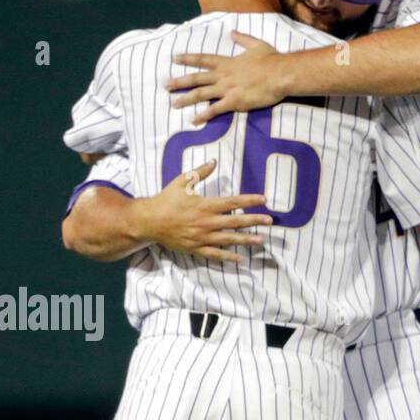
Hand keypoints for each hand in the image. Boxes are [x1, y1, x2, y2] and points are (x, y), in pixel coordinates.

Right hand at [133, 160, 271, 262]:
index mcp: (205, 205)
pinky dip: (228, 257)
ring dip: (246, 240)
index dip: (249, 200)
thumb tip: (214, 160)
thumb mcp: (182, 182)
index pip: (232, 202)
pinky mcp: (196, 248)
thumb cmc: (166, 199)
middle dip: (254, 221)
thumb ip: (199, 172)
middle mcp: (207, 222)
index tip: (263, 200)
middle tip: (270, 221)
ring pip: (229, 239)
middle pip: (235, 221)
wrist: (149, 221)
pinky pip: (215, 254)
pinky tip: (241, 259)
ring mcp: (202, 237)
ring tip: (261, 240)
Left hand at [166, 32, 286, 123]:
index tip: (174, 58)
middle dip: (179, 81)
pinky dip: (203, 116)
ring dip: (185, 99)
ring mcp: (227, 89)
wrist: (280, 74)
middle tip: (165, 85)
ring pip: (200, 94)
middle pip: (196, 78)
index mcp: (227, 62)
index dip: (188, 59)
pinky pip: (215, 110)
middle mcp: (223, 75)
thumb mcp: (257, 45)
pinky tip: (193, 121)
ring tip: (173, 104)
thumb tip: (232, 32)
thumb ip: (242, 39)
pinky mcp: (234, 102)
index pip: (203, 59)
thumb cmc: (272, 60)